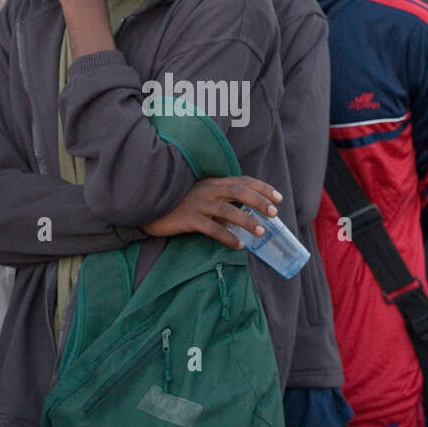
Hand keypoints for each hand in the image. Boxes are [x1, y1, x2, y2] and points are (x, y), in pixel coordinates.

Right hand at [142, 177, 283, 249]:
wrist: (150, 205)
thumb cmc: (178, 202)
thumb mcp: (201, 195)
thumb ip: (220, 200)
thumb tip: (244, 214)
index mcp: (213, 182)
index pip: (243, 181)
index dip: (262, 188)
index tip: (278, 198)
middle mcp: (208, 190)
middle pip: (238, 191)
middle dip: (258, 200)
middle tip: (273, 212)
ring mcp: (198, 204)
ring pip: (227, 210)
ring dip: (246, 220)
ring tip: (260, 231)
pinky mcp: (189, 219)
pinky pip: (212, 229)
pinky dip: (227, 237)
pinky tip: (239, 245)